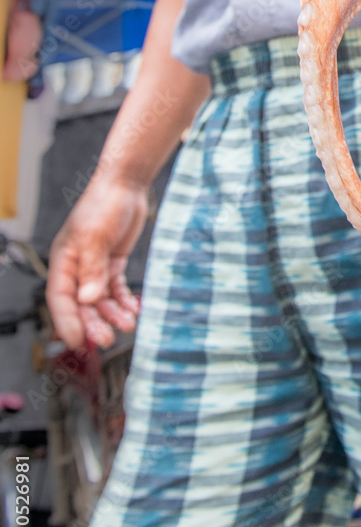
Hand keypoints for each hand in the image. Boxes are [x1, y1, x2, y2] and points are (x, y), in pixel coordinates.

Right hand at [47, 178, 146, 348]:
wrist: (126, 185)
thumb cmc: (104, 204)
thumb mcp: (95, 237)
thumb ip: (92, 269)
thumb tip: (88, 299)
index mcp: (63, 261)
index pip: (60, 298)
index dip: (67, 321)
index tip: (77, 341)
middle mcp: (77, 266)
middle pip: (81, 303)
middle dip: (94, 322)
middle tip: (108, 340)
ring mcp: (95, 265)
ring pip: (100, 298)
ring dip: (112, 313)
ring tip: (128, 324)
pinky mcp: (112, 262)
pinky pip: (115, 288)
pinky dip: (123, 300)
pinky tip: (133, 309)